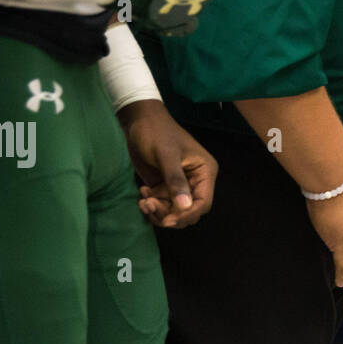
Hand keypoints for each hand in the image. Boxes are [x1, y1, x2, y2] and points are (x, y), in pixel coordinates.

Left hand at [119, 100, 217, 227]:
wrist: (138, 122)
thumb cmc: (156, 133)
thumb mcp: (166, 155)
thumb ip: (175, 181)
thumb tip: (185, 207)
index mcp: (205, 172)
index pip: (203, 203)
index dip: (187, 215)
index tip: (168, 221)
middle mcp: (196, 182)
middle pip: (190, 212)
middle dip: (170, 214)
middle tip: (150, 205)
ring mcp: (181, 186)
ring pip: (175, 212)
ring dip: (159, 212)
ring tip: (144, 201)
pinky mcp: (166, 188)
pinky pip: (164, 206)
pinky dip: (153, 206)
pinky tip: (143, 194)